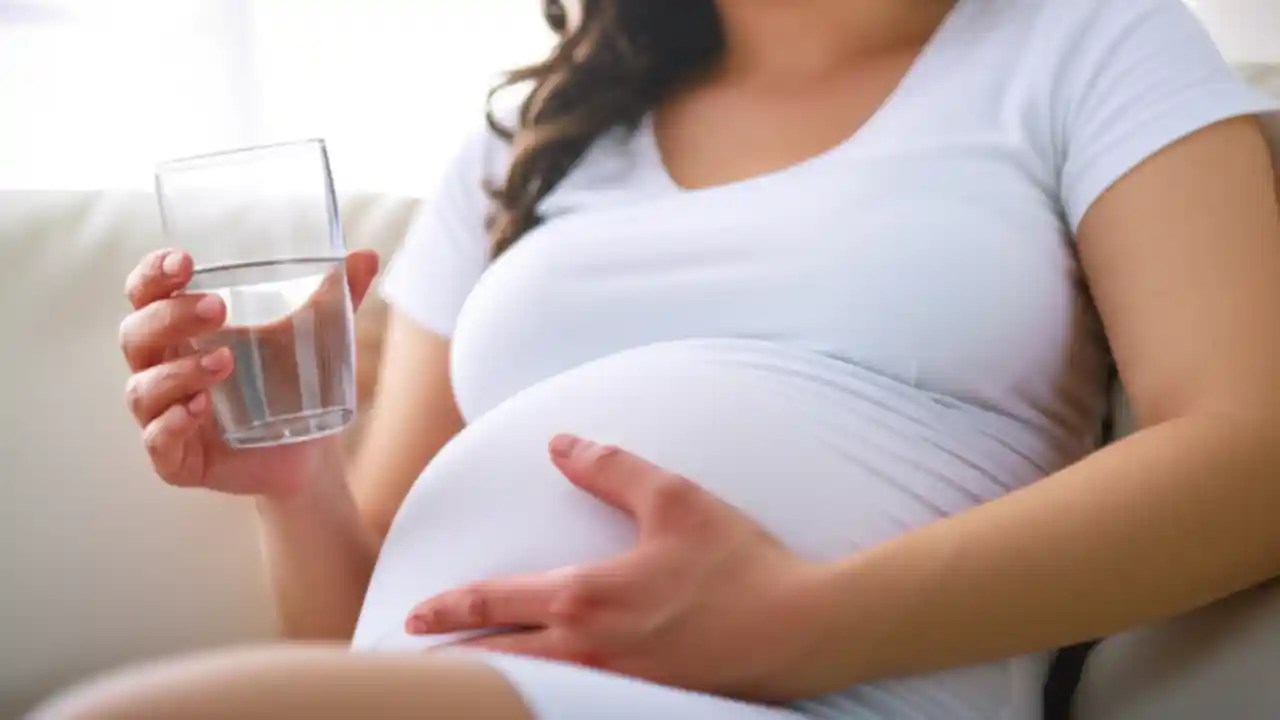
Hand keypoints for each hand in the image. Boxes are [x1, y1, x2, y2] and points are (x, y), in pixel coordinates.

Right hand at [119, 248, 379, 497]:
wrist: (309, 452)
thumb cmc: (293, 381)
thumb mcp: (317, 335)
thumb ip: (337, 296)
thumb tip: (367, 256)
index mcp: (181, 331)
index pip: (145, 294)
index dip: (153, 275)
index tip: (183, 261)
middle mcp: (161, 369)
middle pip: (136, 335)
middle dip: (169, 317)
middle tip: (217, 309)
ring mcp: (162, 415)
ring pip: (143, 389)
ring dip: (178, 372)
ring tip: (224, 362)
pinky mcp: (176, 459)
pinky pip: (156, 442)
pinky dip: (171, 424)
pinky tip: (199, 409)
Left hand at [405, 435, 832, 700]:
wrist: (798, 630)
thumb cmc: (737, 564)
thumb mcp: (673, 498)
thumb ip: (610, 467)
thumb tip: (560, 444)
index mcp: (585, 599)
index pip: (495, 601)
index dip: (448, 606)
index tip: (414, 614)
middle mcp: (589, 650)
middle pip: (499, 657)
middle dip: (454, 656)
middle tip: (416, 658)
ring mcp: (615, 683)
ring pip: (533, 682)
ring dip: (494, 675)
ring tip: (471, 673)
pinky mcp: (645, 699)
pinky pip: (575, 695)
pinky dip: (543, 689)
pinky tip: (547, 683)